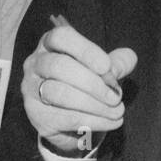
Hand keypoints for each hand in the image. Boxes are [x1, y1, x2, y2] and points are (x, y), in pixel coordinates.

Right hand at [22, 22, 135, 153]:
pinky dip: (93, 121)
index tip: (107, 66)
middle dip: (91, 83)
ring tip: (117, 112)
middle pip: (58, 66)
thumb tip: (129, 58)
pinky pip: (65, 118)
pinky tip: (111, 122)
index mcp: (51, 44)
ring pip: (59, 93)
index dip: (85, 50)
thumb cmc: (87, 86)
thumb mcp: (104, 70)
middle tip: (116, 96)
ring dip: (94, 104)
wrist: (72, 121)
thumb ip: (117, 62)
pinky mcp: (37, 116)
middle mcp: (36, 64)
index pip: (61, 37)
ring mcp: (32, 90)